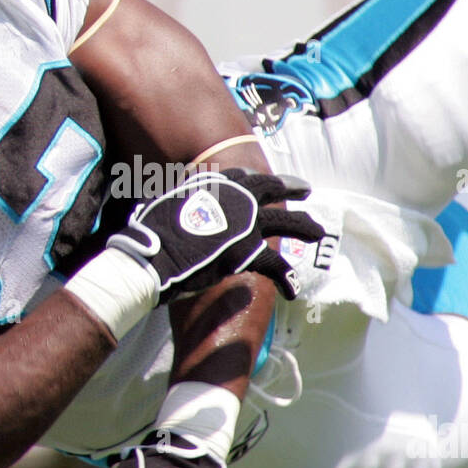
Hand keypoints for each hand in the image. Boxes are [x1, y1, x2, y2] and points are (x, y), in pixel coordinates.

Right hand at [107, 168, 323, 303]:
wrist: (154, 256)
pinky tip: (292, 290)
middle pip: (272, 188)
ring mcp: (246, 224)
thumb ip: (171, 197)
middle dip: (291, 188)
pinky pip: (276, 264)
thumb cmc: (149, 232)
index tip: (266, 180)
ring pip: (286, 222)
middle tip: (306, 189)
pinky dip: (286, 278)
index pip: (243, 177)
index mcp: (215, 185)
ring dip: (304, 226)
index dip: (257, 179)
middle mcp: (236, 199)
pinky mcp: (249, 252)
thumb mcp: (160, 202)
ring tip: (318, 232)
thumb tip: (157, 197)